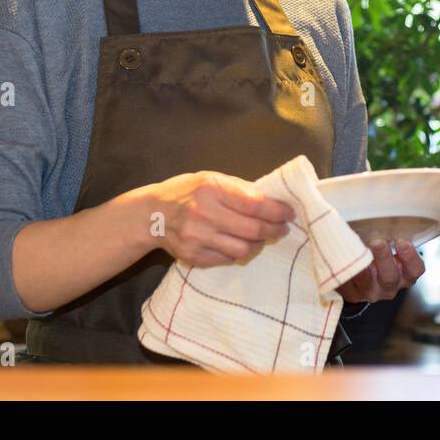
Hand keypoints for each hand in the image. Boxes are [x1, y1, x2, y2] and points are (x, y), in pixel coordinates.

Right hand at [141, 171, 293, 266]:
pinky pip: (227, 259)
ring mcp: (197, 238)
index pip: (254, 204)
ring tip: (261, 237)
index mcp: (211, 190)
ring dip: (258, 244)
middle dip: (273, 230)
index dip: (277, 211)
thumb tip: (272, 200)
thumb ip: (239, 189)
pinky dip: (238, 253)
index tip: (288, 213)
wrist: (151, 215)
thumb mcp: (211, 179)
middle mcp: (204, 214)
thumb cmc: (187, 192)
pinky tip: (240, 244)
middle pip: (252, 230)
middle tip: (282, 229)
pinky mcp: (193, 257)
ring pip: (242, 249)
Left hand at [337, 239, 424, 302]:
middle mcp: (389, 286)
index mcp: (405, 274)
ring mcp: (370, 291)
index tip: (401, 240)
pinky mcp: (353, 295)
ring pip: (367, 281)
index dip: (410, 257)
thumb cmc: (378, 253)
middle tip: (377, 242)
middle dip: (384, 258)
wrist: (358, 276)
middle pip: (390, 277)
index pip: (415, 269)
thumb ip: (391, 231)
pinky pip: (348, 283)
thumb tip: (387, 203)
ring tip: (355, 249)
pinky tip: (341, 255)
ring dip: (362, 264)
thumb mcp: (390, 243)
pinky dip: (345, 268)